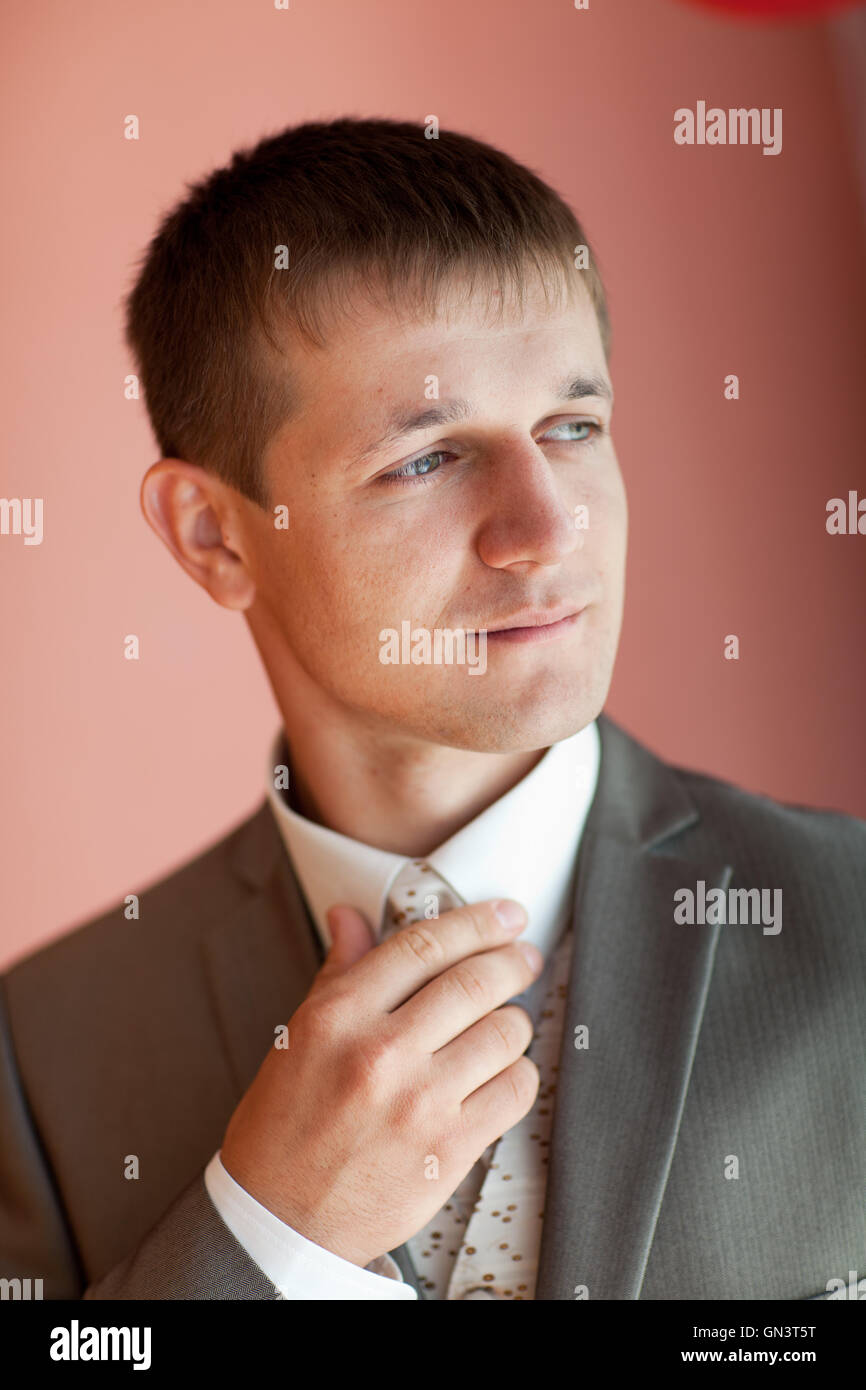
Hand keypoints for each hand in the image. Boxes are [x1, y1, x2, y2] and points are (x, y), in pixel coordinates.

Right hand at [220, 898, 541, 1267]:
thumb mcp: (300, 1037)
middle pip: (475, 981)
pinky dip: (518, 1074)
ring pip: (505, 1033)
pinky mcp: (449, 1148)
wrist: (279, 1219)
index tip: (505, 914)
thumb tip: (350, 915)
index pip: (424, 945)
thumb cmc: (286, 1124)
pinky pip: (515, 1090)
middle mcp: (381, 1052)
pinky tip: (502, 1073)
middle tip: (524, 958)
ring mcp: (419, 1102)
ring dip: (513, 1022)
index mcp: (339, 1015)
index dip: (476, 921)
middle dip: (512, 961)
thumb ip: (338, 971)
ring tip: (503, 1025)